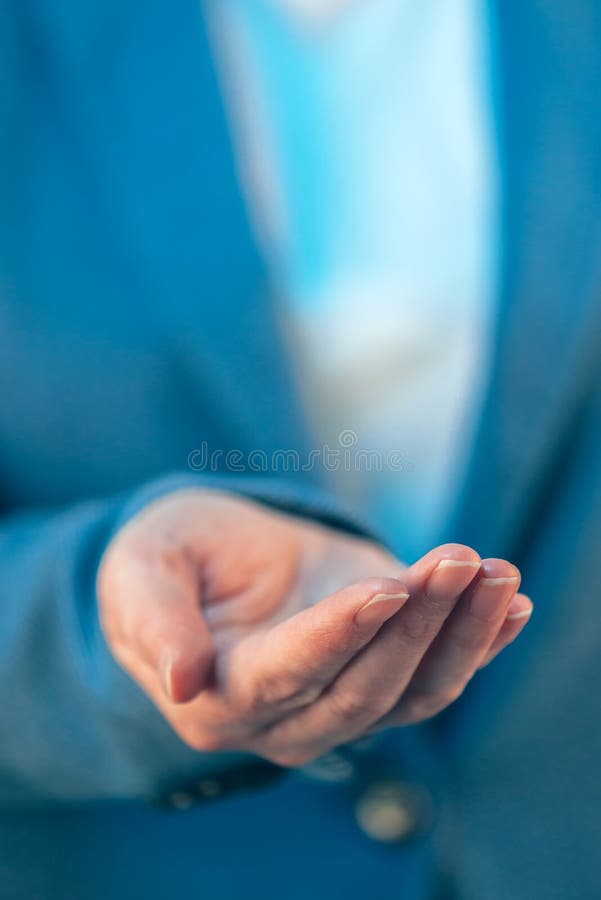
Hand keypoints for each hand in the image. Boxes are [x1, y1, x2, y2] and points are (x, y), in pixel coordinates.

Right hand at [97, 489, 531, 765]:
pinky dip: (480, 644)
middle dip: (418, 622)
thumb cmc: (168, 558)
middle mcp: (286, 721)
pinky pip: (439, 677)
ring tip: (496, 573)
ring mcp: (340, 704)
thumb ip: (152, 621)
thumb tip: (183, 680)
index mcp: (220, 700)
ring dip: (462, 634)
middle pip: (365, 687)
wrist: (210, 561)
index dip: (340, 634)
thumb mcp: (139, 570)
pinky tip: (512, 603)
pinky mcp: (381, 673)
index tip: (387, 586)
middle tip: (459, 560)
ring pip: (414, 691)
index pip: (288, 675)